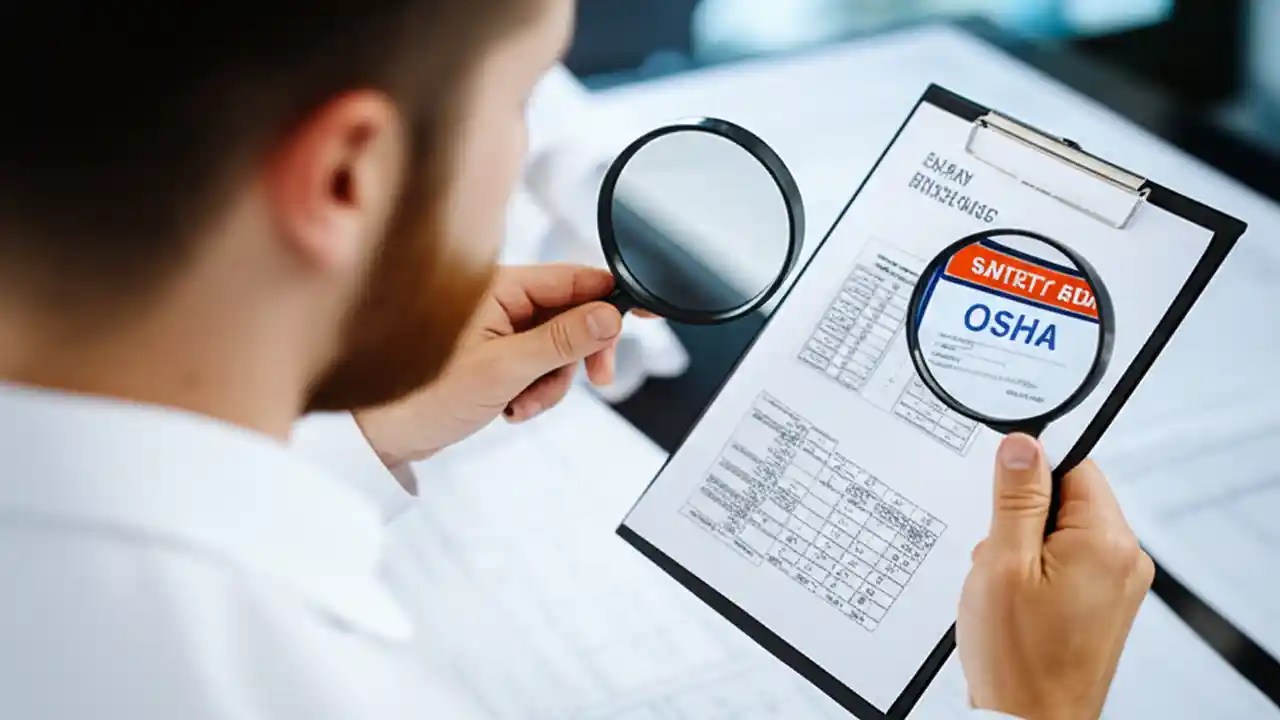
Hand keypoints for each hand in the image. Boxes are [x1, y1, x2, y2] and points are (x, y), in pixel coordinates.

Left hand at [353, 264, 624, 466]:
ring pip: (559, 348)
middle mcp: (500, 300)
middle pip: (574, 315)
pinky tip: (511, 409)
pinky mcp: (496, 355)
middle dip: (581, 354)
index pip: (574, 280)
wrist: (379, 436)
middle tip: (597, 381)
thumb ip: (560, 341)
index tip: (647, 312)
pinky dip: (536, 391)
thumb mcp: (503, 370)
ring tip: (521, 405)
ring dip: (553, 382)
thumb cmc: (422, 395)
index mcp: (499, 287)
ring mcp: (499, 329)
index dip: (613, 296)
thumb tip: (608, 317)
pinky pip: (539, 368)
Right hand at [958, 434, 1153, 719]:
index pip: (1073, 464)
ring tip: (1006, 590)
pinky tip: (1017, 602)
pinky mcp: (1103, 602)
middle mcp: (1124, 558)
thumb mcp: (1001, 564)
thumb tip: (1023, 444)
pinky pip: (1065, 560)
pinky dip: (1033, 572)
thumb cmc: (1018, 661)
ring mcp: (1117, 583)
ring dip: (1022, 548)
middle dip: (1018, 519)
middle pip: (1065, 498)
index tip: (999, 494)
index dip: (1028, 473)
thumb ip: (1015, 498)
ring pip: (1059, 530)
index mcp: (1106, 541)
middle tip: (998, 559)